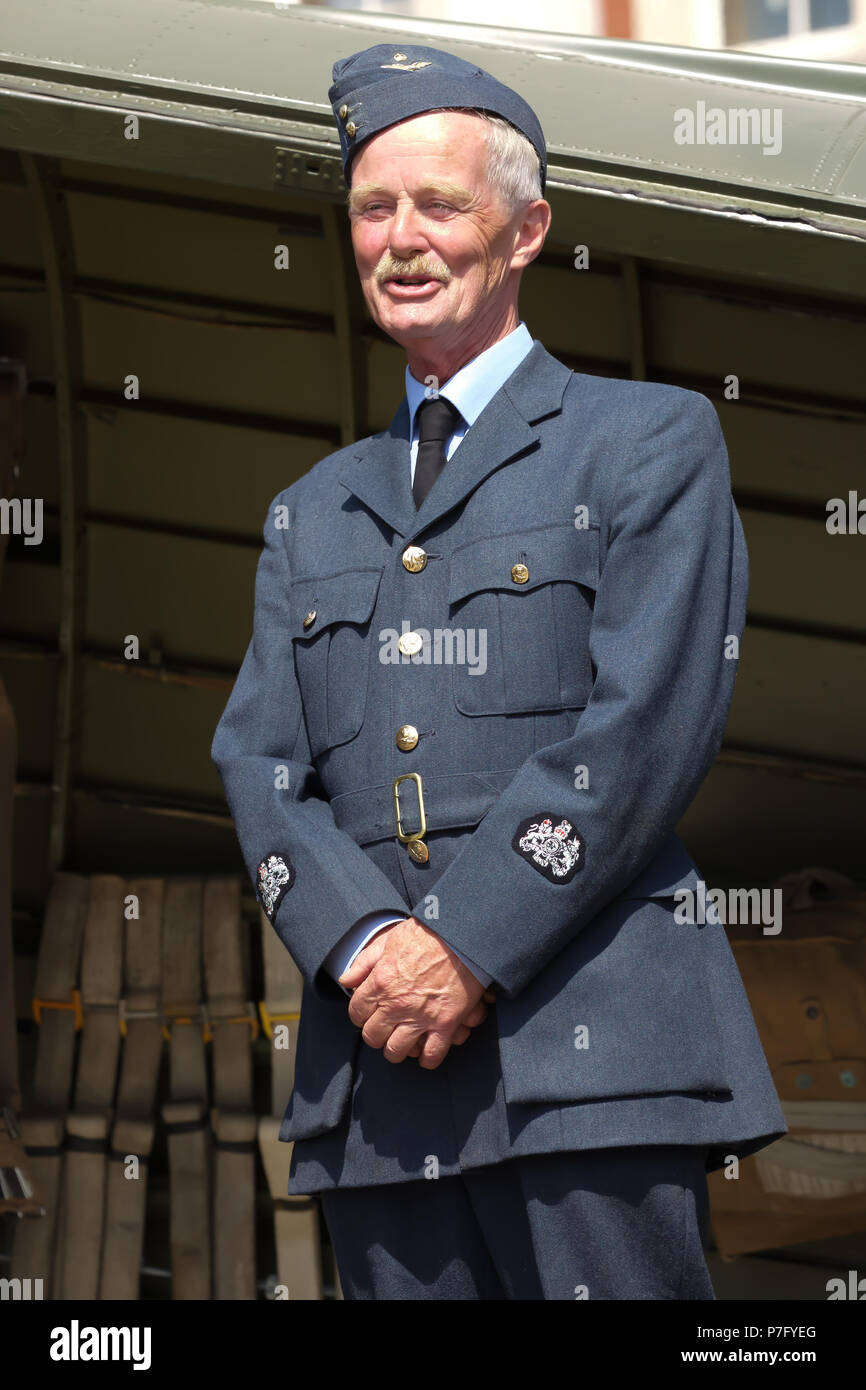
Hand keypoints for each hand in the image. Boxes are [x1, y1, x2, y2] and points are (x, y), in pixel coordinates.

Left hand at [339, 916, 492, 1068]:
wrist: (462, 936)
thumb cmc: (425, 934)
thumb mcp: (388, 940)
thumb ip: (363, 962)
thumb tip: (345, 980)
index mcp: (380, 982)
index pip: (356, 1012)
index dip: (359, 1016)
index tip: (367, 1015)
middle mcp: (396, 1004)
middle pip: (372, 1036)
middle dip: (375, 1035)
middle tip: (383, 1031)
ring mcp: (421, 1016)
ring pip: (396, 1051)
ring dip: (396, 1050)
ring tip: (401, 1045)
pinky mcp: (445, 1023)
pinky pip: (432, 1054)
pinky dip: (427, 1059)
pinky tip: (425, 1055)